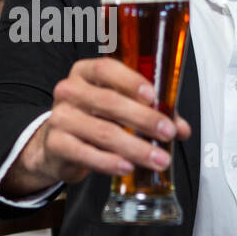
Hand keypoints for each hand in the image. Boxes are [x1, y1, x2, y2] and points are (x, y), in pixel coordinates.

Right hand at [0, 57, 191, 197]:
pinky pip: (86, 153)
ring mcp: (60, 117)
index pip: (106, 69)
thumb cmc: (92, 119)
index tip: (153, 95)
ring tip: (157, 158)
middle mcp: (69, 91)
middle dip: (144, 119)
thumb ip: (150, 111)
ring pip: (103, 131)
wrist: (56, 145)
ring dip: (135, 147)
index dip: (130, 81)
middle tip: (168, 132)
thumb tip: (181, 127)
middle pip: (109, 102)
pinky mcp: (56, 143)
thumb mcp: (118, 109)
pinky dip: (110, 162)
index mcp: (86, 73)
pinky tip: (127, 166)